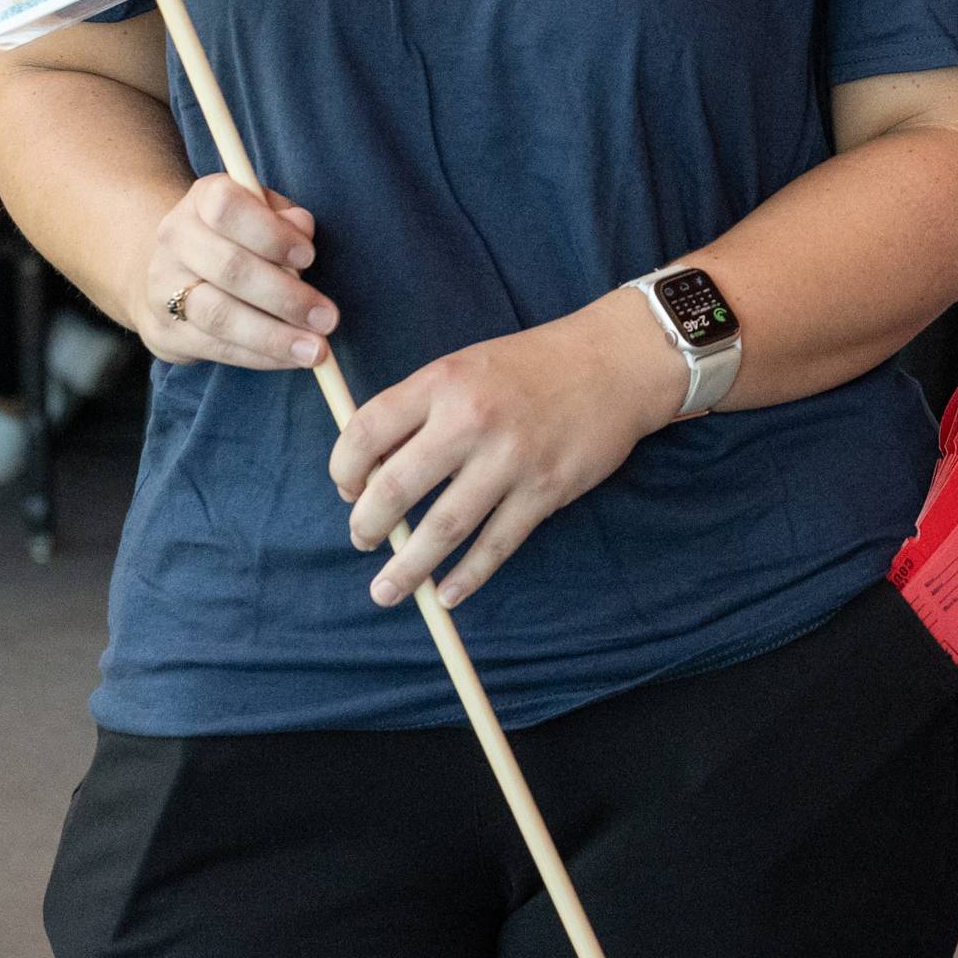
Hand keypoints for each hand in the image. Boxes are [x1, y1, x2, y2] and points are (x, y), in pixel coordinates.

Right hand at [132, 173, 337, 370]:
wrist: (176, 270)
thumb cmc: (239, 236)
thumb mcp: (264, 213)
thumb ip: (285, 217)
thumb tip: (302, 227)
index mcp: (202, 200)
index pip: (227, 208)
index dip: (270, 233)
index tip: (309, 256)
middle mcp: (175, 239)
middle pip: (228, 268)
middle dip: (285, 296)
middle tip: (327, 318)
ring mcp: (163, 287)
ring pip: (218, 315)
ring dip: (273, 336)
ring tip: (315, 350)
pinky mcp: (165, 331)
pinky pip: (216, 348)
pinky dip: (259, 356)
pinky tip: (289, 358)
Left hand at [331, 286, 678, 610]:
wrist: (614, 362)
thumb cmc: (531, 367)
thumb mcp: (466, 367)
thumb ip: (420, 409)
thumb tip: (370, 469)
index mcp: (443, 382)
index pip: (367, 432)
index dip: (344, 470)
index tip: (347, 489)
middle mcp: (471, 420)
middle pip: (394, 489)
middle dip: (367, 526)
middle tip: (362, 540)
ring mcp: (510, 459)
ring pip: (442, 529)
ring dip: (407, 569)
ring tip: (386, 591)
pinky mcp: (545, 490)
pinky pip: (496, 544)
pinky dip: (467, 576)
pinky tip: (447, 594)